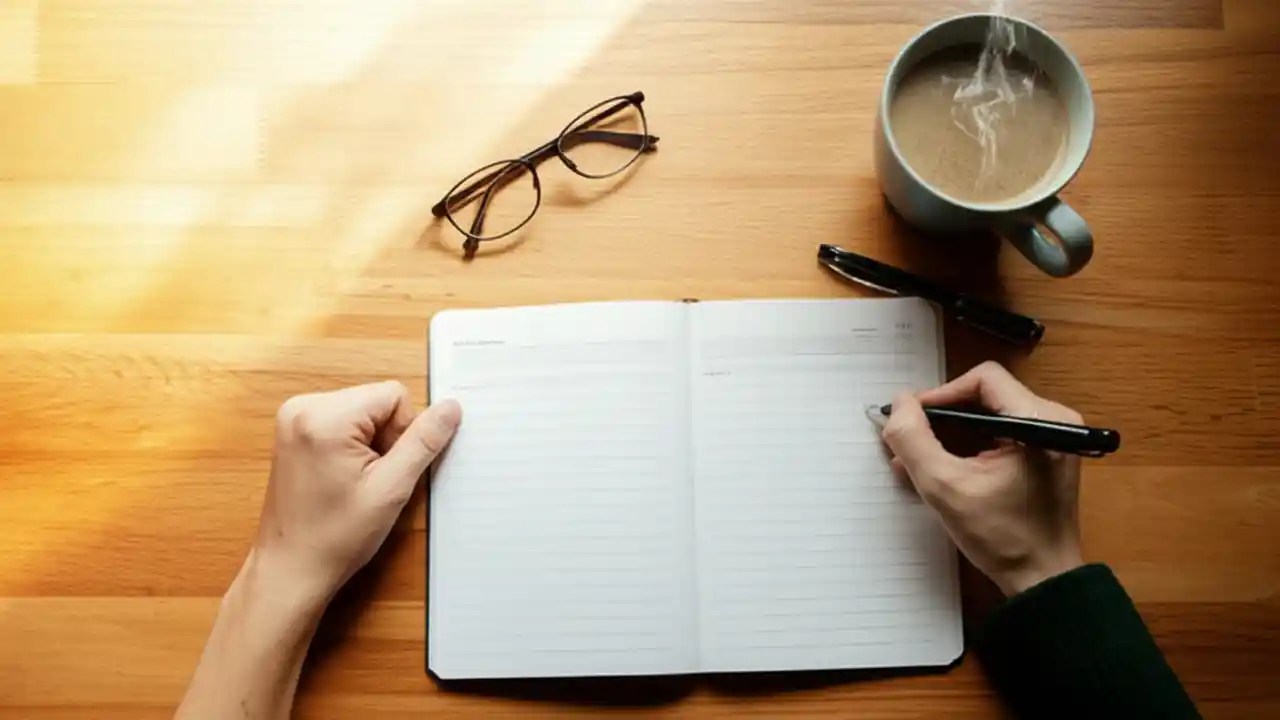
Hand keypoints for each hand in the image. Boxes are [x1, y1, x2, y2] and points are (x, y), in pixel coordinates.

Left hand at [253, 382, 461, 603]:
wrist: (290, 569)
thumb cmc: (335, 538)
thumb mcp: (391, 489)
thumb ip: (424, 442)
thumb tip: (451, 408)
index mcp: (324, 417)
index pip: (394, 395)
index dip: (403, 433)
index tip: (384, 470)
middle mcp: (302, 407)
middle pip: (376, 400)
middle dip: (385, 437)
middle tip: (369, 479)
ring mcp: (293, 417)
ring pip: (362, 410)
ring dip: (370, 443)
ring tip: (353, 481)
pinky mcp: (292, 430)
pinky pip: (342, 420)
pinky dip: (352, 445)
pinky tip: (341, 477)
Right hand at [881, 362, 1083, 595]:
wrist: (1043, 579)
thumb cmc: (1003, 538)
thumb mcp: (945, 489)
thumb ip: (914, 441)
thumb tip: (899, 404)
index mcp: (1039, 421)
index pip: (984, 379)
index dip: (942, 393)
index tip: (913, 418)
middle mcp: (1053, 420)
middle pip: (985, 394)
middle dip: (942, 415)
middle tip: (912, 439)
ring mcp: (1052, 436)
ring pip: (989, 413)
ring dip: (951, 431)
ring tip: (920, 457)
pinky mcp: (1045, 453)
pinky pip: (999, 432)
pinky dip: (968, 444)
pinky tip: (944, 466)